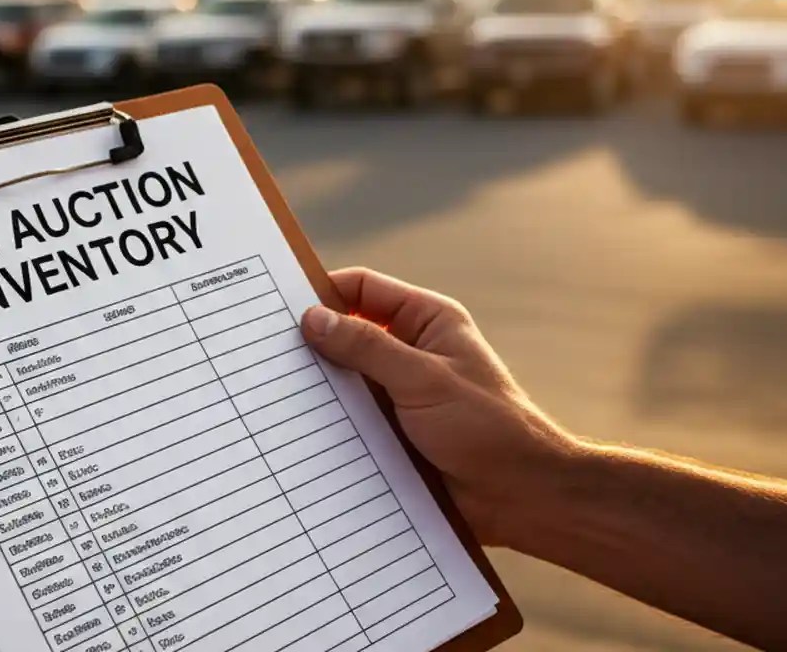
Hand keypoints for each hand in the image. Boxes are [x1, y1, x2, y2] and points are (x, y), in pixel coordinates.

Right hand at [300, 267, 579, 545]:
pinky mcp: (392, 431)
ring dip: (319, 389)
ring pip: (345, 380)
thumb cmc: (488, 427)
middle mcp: (411, 351)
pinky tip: (297, 431)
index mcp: (427, 320)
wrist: (521, 496)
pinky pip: (351, 419)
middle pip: (348, 334)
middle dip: (312, 344)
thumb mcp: (423, 378)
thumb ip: (367, 347)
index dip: (322, 292)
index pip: (362, 289)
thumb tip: (312, 319)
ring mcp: (400, 393)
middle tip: (265, 354)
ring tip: (273, 395)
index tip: (277, 307)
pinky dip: (328, 423)